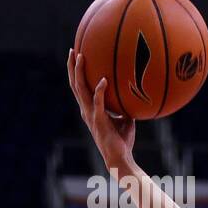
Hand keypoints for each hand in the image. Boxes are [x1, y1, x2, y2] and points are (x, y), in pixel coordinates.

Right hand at [67, 49, 135, 166]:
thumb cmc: (123, 141)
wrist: (120, 158)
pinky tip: (104, 79)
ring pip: (80, 89)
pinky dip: (99, 90)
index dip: (75, 72)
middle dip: (72, 66)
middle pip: (74, 84)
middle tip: (72, 49)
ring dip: (79, 72)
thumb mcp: (126, 120)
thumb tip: (135, 95)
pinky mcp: (98, 121)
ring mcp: (90, 115)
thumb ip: (125, 107)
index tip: (77, 56)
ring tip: (80, 56)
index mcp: (89, 109)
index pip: (79, 87)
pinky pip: (97, 102)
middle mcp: (86, 110)